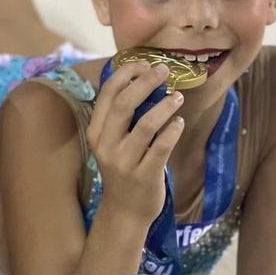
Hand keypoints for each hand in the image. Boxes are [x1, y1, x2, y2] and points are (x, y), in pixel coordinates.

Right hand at [86, 61, 184, 222]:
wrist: (125, 211)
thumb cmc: (123, 169)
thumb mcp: (111, 142)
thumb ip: (120, 116)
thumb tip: (142, 79)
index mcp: (96, 132)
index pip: (107, 94)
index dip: (125, 73)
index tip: (143, 63)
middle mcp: (106, 145)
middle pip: (123, 104)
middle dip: (145, 82)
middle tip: (163, 70)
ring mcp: (124, 162)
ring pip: (145, 124)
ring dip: (164, 106)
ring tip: (177, 97)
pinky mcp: (145, 176)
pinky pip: (161, 147)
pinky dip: (172, 130)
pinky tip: (179, 122)